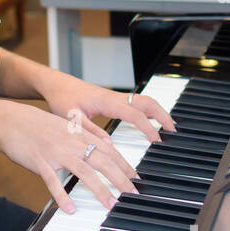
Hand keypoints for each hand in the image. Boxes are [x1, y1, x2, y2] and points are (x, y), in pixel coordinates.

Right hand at [0, 100, 139, 211]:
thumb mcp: (64, 125)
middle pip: (102, 161)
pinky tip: (70, 209)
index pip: (108, 150)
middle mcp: (71, 142)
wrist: (8, 120)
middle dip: (121, 179)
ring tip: (111, 204)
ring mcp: (56, 152)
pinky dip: (62, 196)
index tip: (136, 178)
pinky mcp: (40, 162)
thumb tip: (105, 145)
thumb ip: (85, 136)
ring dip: (100, 189)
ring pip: (84, 171)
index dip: (124, 165)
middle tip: (133, 195)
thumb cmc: (35, 124)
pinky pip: (53, 182)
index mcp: (78, 134)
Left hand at [39, 71, 176, 144]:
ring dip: (158, 112)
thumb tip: (109, 145)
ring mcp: (116, 97)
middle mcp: (115, 97)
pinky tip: (152, 121)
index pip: (134, 114)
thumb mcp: (71, 118)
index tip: (157, 140)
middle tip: (173, 132)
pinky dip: (149, 111)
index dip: (148, 127)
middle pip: (146, 103)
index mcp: (106, 101)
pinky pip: (137, 104)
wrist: (56, 85)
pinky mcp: (113, 100)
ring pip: (144, 101)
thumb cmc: (61, 99)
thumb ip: (89, 130)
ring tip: (169, 128)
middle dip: (163, 115)